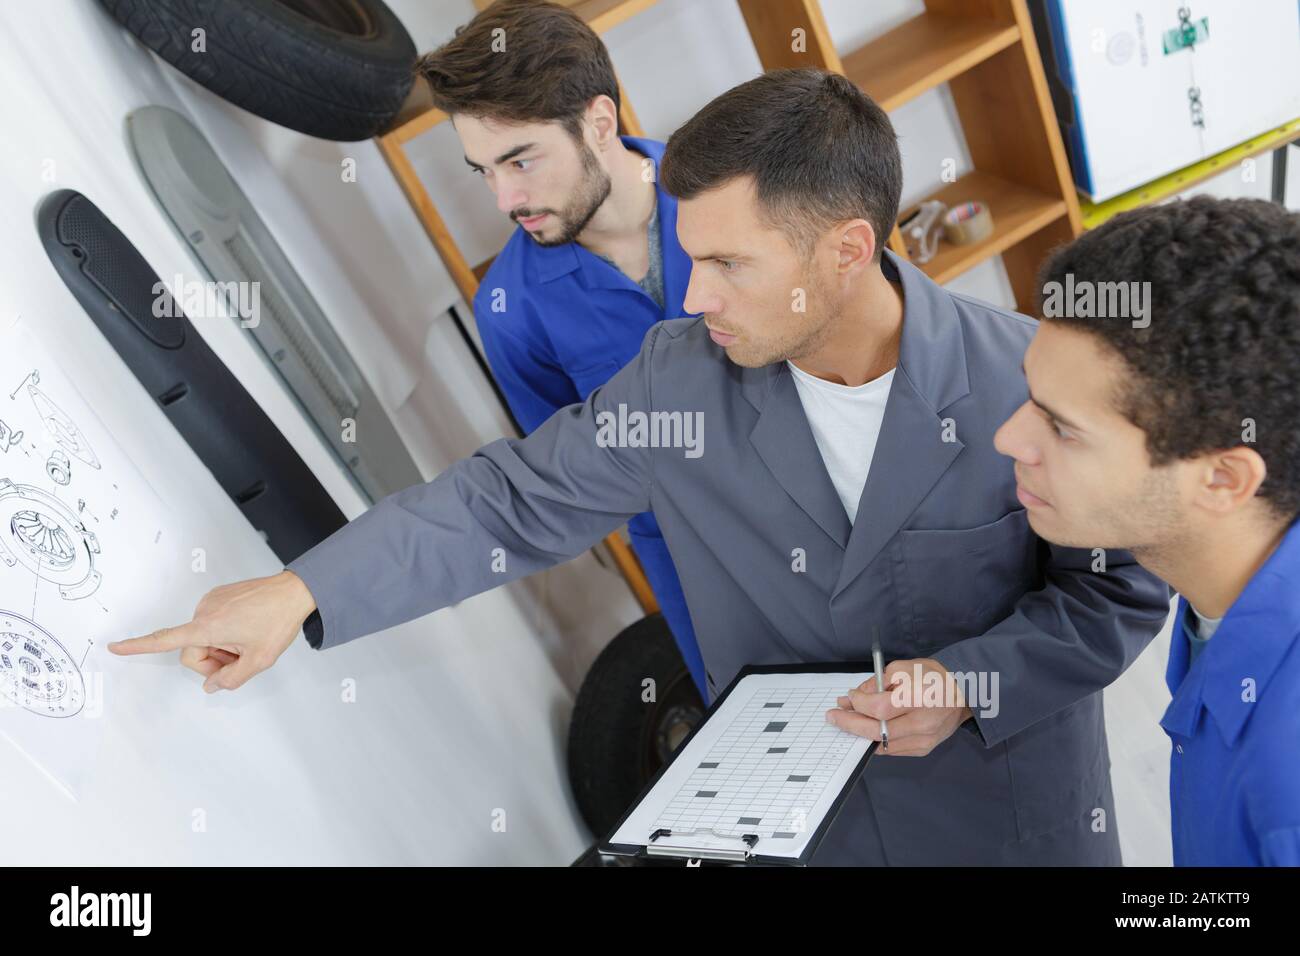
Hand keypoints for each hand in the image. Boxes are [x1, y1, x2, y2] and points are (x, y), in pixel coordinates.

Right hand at [108, 570, 317, 692]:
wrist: (294, 591)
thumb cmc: (277, 621)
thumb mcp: (259, 660)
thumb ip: (231, 679)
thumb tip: (211, 686)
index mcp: (207, 627)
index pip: (164, 640)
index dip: (138, 647)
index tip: (115, 647)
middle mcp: (203, 611)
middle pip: (191, 651)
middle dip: (211, 662)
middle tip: (239, 660)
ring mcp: (210, 601)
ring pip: (203, 637)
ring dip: (220, 646)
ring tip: (247, 640)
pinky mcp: (218, 596)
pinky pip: (213, 623)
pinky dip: (225, 632)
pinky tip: (246, 628)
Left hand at [826, 657, 972, 755]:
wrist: (963, 693)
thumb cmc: (933, 676)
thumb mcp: (903, 668)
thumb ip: (877, 682)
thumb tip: (854, 698)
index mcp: (920, 698)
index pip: (880, 708)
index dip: (859, 704)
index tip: (848, 697)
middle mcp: (923, 723)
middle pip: (877, 731)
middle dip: (850, 723)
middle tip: (833, 717)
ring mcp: (924, 740)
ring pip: (882, 743)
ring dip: (860, 733)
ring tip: (847, 720)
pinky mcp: (923, 749)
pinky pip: (892, 748)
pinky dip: (875, 739)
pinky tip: (866, 729)